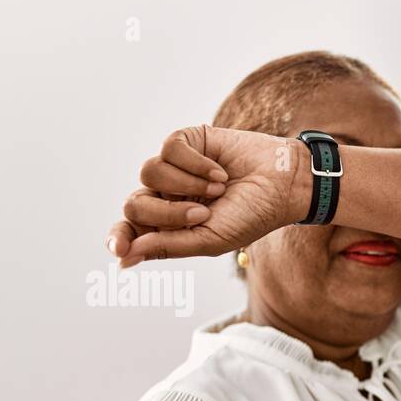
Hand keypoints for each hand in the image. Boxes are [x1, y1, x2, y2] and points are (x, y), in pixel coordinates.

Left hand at [108, 125, 310, 267]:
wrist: (282, 185)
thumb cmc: (251, 216)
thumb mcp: (211, 240)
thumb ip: (168, 246)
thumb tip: (126, 257)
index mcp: (169, 224)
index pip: (130, 229)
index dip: (120, 237)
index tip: (118, 249)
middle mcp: (166, 195)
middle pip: (135, 202)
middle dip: (167, 212)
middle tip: (202, 215)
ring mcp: (174, 168)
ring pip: (149, 173)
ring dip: (186, 185)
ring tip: (219, 190)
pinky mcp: (185, 142)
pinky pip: (169, 149)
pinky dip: (196, 164)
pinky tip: (219, 172)